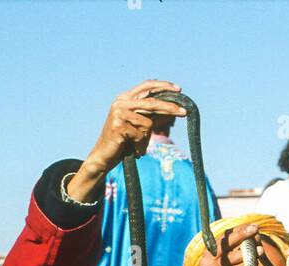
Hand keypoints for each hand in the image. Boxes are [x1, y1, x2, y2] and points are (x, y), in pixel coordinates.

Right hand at [68, 80, 184, 201]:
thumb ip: (153, 117)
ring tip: (138, 146)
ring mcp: (118, 113)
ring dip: (147, 139)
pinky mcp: (118, 126)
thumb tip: (173, 110)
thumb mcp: (139, 126)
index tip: (179, 90)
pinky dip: (140, 145)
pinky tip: (134, 150)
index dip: (163, 86)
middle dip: (169, 108)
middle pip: (151, 102)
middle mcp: (121, 102)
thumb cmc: (123, 142)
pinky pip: (140, 135)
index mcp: (125, 98)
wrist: (103, 157)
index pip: (147, 86)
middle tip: (185, 112)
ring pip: (148, 123)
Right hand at [197, 223, 261, 265]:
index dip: (238, 230)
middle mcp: (207, 261)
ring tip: (260, 250)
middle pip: (225, 244)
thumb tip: (254, 239)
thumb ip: (237, 254)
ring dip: (247, 253)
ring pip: (230, 259)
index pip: (223, 237)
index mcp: (209, 254)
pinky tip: (252, 265)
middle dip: (241, 235)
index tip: (252, 226)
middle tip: (255, 229)